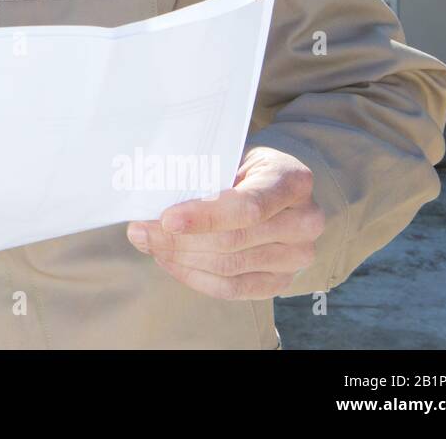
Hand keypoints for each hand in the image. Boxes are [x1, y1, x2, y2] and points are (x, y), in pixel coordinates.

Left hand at [125, 146, 324, 298]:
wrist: (278, 189)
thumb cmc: (246, 168)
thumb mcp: (232, 156)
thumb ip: (204, 175)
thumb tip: (152, 198)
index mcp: (293, 181)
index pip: (247, 207)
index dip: (204, 216)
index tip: (166, 219)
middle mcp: (305, 221)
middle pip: (233, 241)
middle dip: (178, 240)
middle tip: (140, 233)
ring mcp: (298, 256)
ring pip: (229, 267)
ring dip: (180, 258)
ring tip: (150, 244)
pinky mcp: (282, 281)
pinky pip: (233, 289)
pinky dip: (195, 277)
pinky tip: (170, 261)